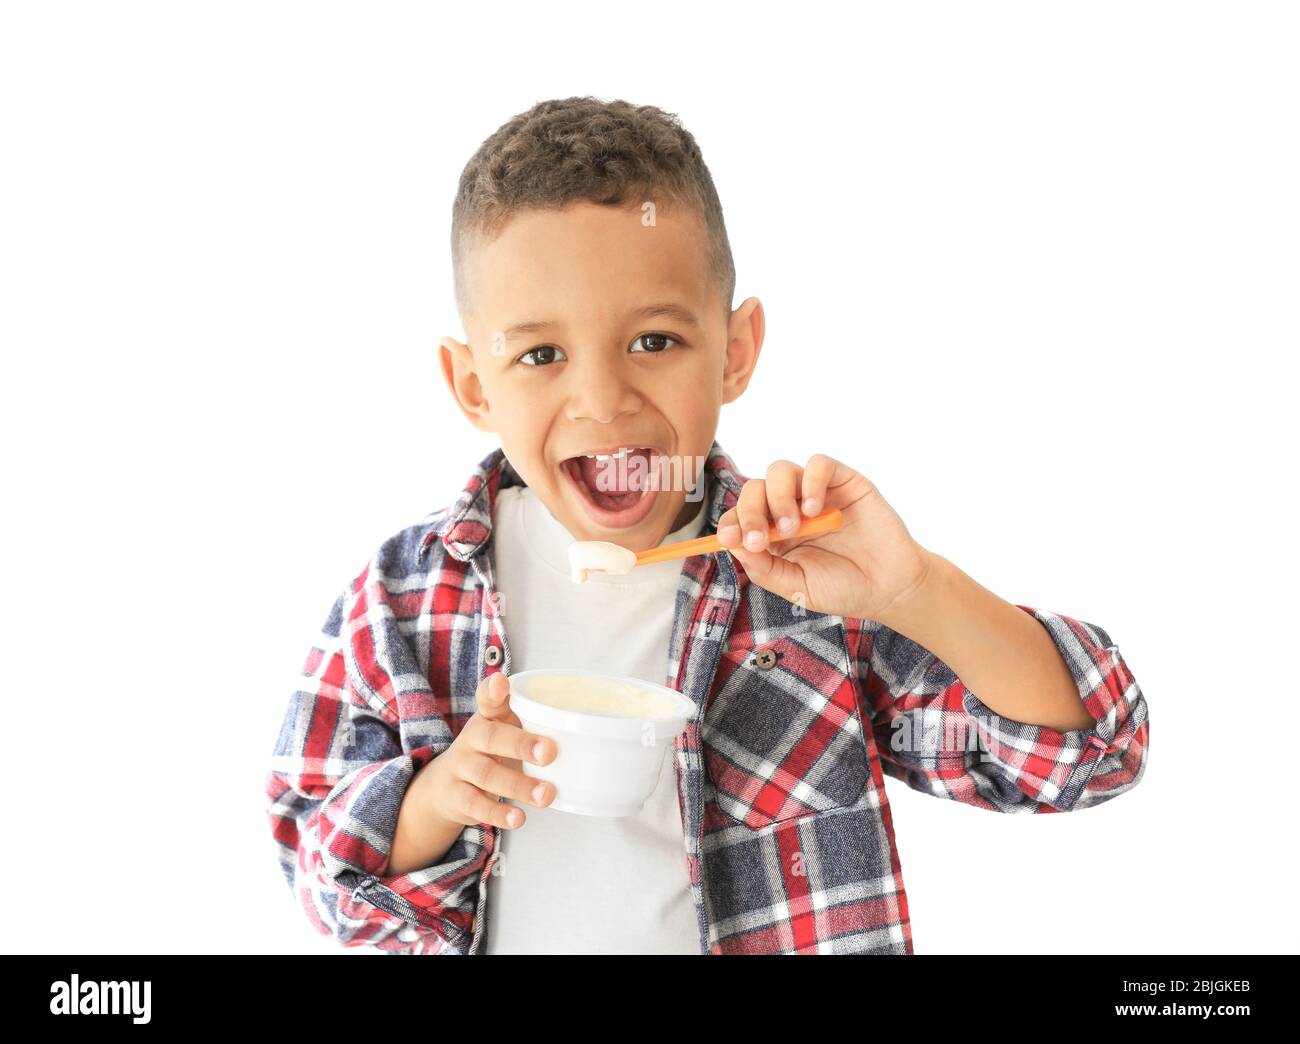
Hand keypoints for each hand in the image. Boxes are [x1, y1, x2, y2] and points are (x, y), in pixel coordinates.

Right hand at [414, 672, 556, 829]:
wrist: (445, 787)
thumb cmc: (491, 753)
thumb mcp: (506, 732)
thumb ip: (535, 727)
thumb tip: (584, 734)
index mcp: (488, 717)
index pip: (487, 698)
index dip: (493, 690)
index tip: (502, 683)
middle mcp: (471, 738)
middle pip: (492, 737)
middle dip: (521, 744)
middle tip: (550, 754)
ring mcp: (461, 767)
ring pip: (487, 774)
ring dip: (519, 786)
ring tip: (546, 795)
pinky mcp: (456, 796)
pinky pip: (476, 805)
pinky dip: (498, 813)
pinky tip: (518, 818)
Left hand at [715, 453, 934, 623]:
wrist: (890, 588)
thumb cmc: (842, 588)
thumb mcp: (796, 587)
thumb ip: (763, 568)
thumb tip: (732, 543)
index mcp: (773, 534)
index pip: (740, 516)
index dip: (730, 522)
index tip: (728, 538)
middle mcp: (790, 508)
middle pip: (754, 489)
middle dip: (750, 512)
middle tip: (763, 539)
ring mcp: (816, 492)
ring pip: (780, 471)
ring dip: (777, 497)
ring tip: (792, 527)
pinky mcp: (843, 481)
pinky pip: (818, 464)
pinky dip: (811, 481)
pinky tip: (815, 509)